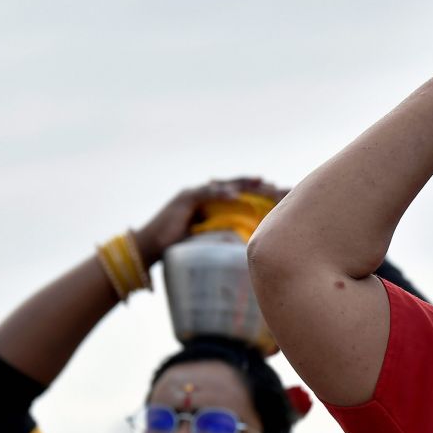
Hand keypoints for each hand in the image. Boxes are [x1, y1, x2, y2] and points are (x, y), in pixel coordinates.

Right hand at [134, 177, 284, 263]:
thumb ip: (227, 236)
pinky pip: (204, 193)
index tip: (281, 194)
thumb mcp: (211, 241)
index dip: (260, 194)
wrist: (151, 249)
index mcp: (214, 204)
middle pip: (237, 186)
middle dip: (259, 186)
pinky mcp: (184, 199)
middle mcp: (206, 195)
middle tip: (279, 186)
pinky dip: (219, 193)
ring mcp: (195, 194)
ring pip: (224, 185)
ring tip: (263, 183)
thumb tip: (252, 245)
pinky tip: (234, 195)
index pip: (241, 195)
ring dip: (244, 184)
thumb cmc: (180, 249)